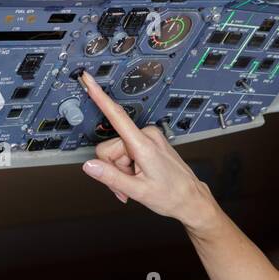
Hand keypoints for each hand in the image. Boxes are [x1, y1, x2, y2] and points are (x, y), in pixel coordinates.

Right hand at [77, 70, 215, 227]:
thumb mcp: (138, 191)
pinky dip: (128, 169)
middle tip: (125, 186)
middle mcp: (147, 135)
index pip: (116, 115)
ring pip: (117, 153)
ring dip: (121, 171)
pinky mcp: (150, 142)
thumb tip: (90, 166)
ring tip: (134, 184)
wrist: (190, 199)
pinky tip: (136, 179)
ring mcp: (149, 138)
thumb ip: (111, 177)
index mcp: (144, 144)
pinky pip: (127, 153)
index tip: (88, 80)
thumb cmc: (171, 195)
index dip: (99, 96)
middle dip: (113, 169)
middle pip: (110, 148)